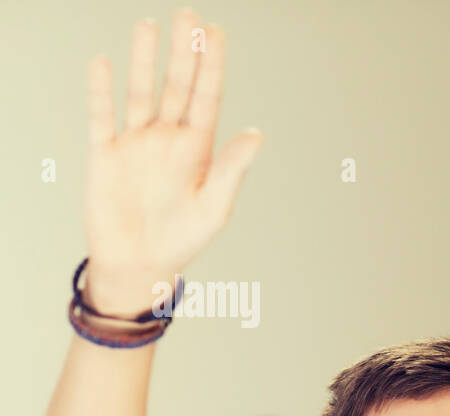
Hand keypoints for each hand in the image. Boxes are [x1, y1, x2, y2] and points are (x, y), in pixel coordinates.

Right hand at [83, 9, 262, 313]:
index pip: (207, 98)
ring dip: (145, 60)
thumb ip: (232, 168)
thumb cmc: (182, 239)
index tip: (217, 33)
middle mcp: (168, 139)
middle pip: (176, 86)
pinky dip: (102, 92)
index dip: (212, 66)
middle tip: (190, 16)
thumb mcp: (214, 206)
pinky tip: (104, 63)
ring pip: (141, 93)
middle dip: (184, 52)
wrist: (138, 265)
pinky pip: (103, 117)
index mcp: (198, 149)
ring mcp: (136, 144)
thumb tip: (256, 134)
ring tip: (150, 25)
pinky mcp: (106, 155)